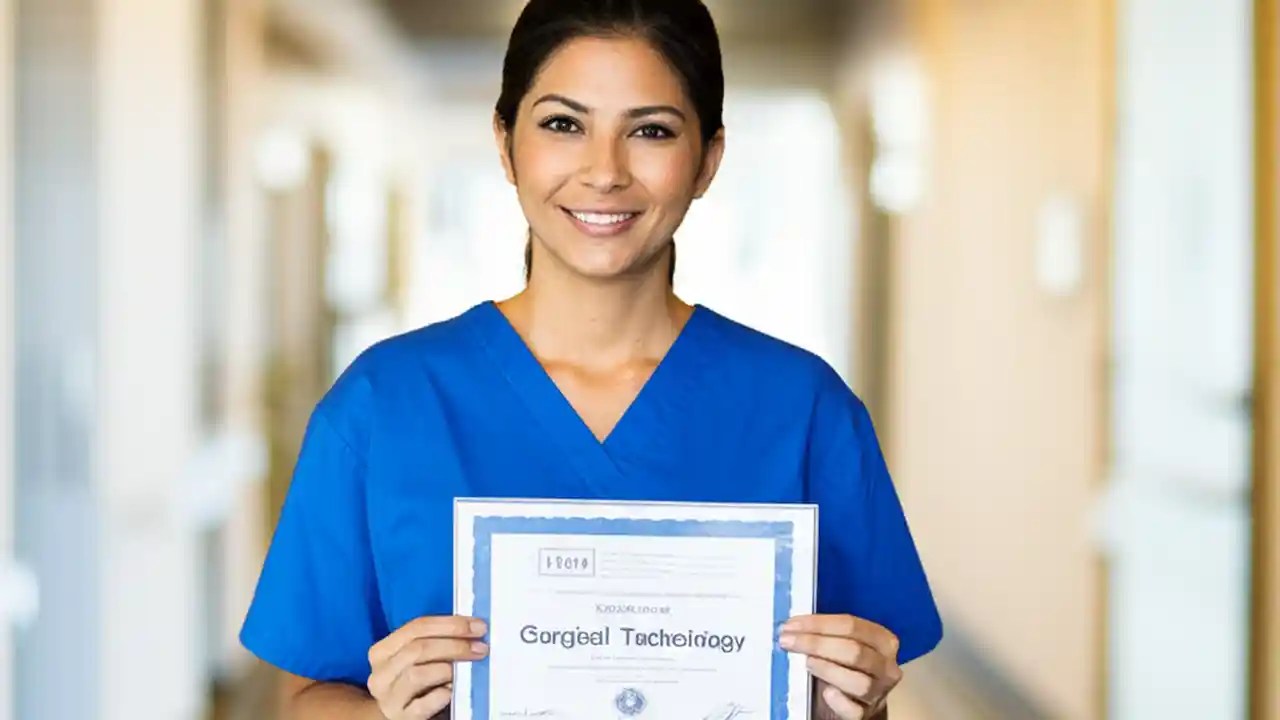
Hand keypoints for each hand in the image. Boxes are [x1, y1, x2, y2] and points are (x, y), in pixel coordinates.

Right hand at [366, 615, 488, 719]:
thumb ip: (436, 642)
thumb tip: (473, 628)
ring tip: (467, 670)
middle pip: (418, 649)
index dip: (451, 625)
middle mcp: (381, 673)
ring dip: (447, 669)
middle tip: (480, 648)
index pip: (417, 627)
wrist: (400, 716)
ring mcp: (388, 698)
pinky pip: (423, 705)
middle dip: (454, 645)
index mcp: (383, 651)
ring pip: (417, 674)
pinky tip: (452, 691)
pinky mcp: (401, 718)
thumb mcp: (418, 659)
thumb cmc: (416, 683)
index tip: (478, 627)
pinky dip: (441, 695)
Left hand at [779, 614, 901, 718]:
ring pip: (859, 682)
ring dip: (828, 669)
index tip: (791, 625)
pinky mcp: (866, 715)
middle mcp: (886, 666)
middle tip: (788, 641)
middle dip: (816, 644)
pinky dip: (838, 701)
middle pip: (854, 651)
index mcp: (882, 640)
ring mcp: (879, 693)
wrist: (855, 700)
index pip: (851, 625)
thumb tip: (792, 627)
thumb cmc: (844, 666)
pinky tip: (825, 693)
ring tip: (807, 663)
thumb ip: (825, 634)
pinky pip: (854, 710)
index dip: (818, 624)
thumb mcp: (840, 644)